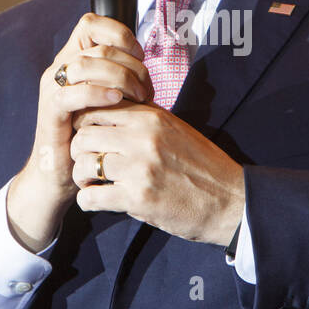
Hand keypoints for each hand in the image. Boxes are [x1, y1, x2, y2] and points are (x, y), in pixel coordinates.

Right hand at [7, 14, 152, 251]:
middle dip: (130, 64)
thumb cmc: (93, 135)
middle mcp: (60, 68)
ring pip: (84, 63)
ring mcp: (52, 88)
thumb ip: (123, 79)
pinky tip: (117, 101)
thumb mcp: (111, 100)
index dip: (120, 33)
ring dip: (119, 76)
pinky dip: (97, 92)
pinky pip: (71, 93)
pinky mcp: (50, 111)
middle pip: (97, 45)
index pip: (92, 23)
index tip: (141, 58)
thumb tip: (148, 67)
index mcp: (74, 59)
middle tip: (148, 89)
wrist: (64, 172)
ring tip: (139, 97)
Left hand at [69, 102, 245, 246]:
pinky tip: (97, 201)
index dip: (85, 124)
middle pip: (83, 135)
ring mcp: (140, 168)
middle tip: (88, 163)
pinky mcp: (138, 198)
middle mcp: (143, 138)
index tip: (91, 138)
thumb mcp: (175, 129)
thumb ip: (144, 119)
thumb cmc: (202, 166)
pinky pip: (91, 197)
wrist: (230, 200)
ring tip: (92, 183)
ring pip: (83, 164)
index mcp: (151, 117)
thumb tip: (113, 106)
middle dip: (79, 151)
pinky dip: (88, 201)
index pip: (97, 108)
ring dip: (82, 177)